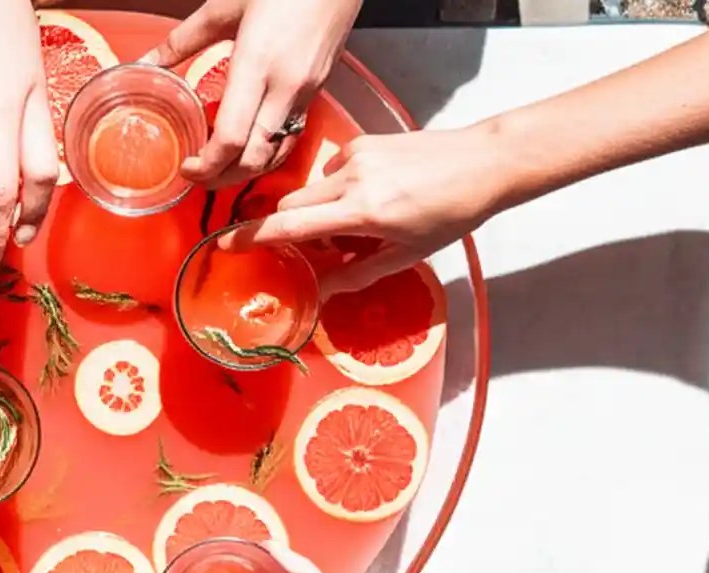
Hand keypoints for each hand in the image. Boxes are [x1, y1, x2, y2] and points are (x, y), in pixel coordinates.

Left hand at [142, 0, 361, 187]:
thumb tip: (145, 62)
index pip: (230, 138)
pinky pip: (290, 139)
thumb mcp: (224, 6)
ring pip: (275, 155)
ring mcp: (305, 93)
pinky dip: (268, 155)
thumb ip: (182, 40)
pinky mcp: (316, 93)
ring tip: (218, 171)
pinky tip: (249, 152)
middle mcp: (284, 87)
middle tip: (196, 177)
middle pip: (252, 158)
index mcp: (257, 64)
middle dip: (221, 178)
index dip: (205, 164)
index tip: (185, 167)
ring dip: (245, 172)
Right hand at [224, 126, 508, 293]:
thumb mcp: (408, 254)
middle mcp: (351, 179)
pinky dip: (337, 189)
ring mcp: (356, 156)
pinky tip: (372, 195)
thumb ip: (358, 274)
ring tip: (357, 223)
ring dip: (317, 210)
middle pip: (290, 204)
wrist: (484, 162)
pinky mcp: (363, 141)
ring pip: (310, 188)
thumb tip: (322, 295)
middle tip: (321, 247)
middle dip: (291, 227)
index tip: (224, 246)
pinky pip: (332, 170)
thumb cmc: (452, 213)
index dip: (251, 238)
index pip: (290, 226)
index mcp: (361, 212)